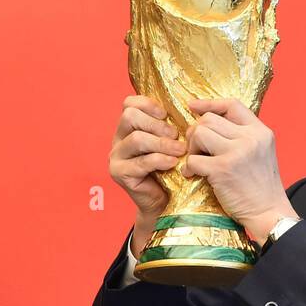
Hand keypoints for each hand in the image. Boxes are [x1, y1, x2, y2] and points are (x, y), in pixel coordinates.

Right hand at [108, 95, 185, 254]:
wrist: (163, 201)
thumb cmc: (169, 169)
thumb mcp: (168, 142)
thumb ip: (169, 126)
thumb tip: (190, 107)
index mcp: (127, 127)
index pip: (129, 104)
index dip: (148, 104)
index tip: (166, 114)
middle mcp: (117, 139)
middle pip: (130, 117)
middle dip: (157, 124)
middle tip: (176, 135)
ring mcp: (115, 157)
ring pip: (136, 139)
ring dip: (162, 143)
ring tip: (180, 150)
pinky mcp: (119, 173)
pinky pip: (141, 162)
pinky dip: (160, 160)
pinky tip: (173, 162)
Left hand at [182, 98, 294, 239]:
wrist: (269, 213)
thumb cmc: (261, 186)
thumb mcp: (260, 152)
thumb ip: (242, 135)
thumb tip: (208, 122)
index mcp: (260, 131)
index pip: (232, 104)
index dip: (210, 103)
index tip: (193, 107)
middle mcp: (250, 138)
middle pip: (209, 119)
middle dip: (196, 132)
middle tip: (197, 149)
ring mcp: (236, 153)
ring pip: (199, 133)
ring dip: (192, 148)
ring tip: (197, 161)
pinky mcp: (223, 170)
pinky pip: (193, 159)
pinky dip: (189, 167)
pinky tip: (193, 175)